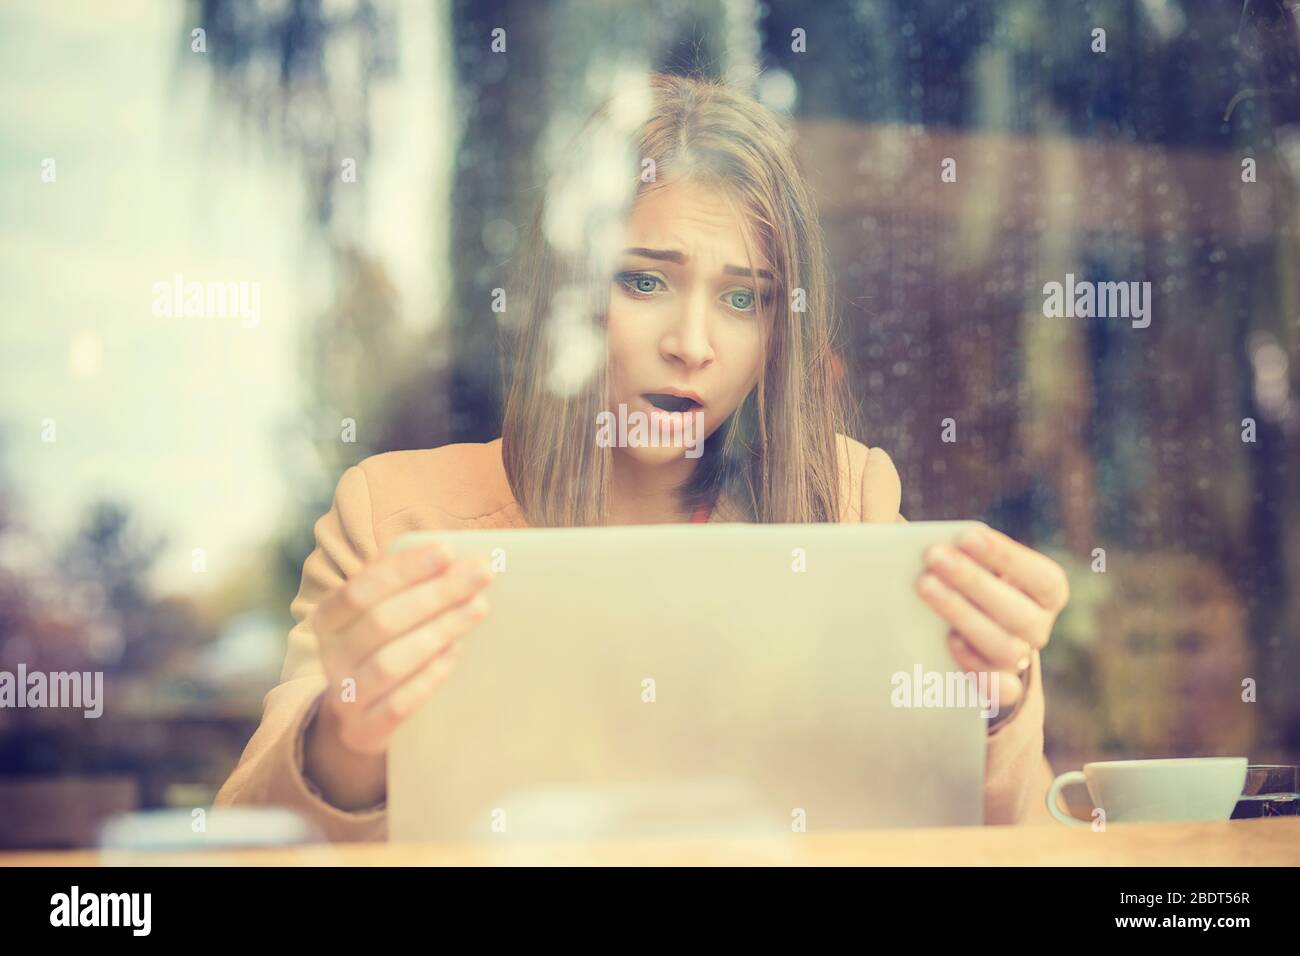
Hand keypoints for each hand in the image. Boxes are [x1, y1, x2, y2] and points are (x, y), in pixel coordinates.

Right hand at [302, 542, 492, 809]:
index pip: (360, 590)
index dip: (403, 569)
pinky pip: (398, 704)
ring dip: (438, 630)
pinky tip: (457, 652)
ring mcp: (345, 698)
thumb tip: (454, 557)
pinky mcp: (366, 732)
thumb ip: (405, 584)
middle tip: (481, 573)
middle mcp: (331, 658)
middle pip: (381, 622)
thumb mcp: (383, 613)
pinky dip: (429, 676)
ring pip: (389, 662)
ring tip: (478, 608)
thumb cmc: (384, 648)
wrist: (359, 718)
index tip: (447, 551)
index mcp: (329, 620)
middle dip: (435, 593)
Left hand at [913, 524, 1068, 719]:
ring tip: (924, 585)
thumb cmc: (968, 581)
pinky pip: (999, 689)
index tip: (967, 535)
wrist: (970, 633)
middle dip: (973, 581)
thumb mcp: (973, 561)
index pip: (1042, 578)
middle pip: (1020, 613)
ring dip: (962, 615)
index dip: (1007, 557)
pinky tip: (949, 641)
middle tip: (933, 556)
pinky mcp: (1001, 688)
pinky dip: (975, 666)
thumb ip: (960, 549)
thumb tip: (919, 536)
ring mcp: (1021, 660)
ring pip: (1005, 648)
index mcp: (1046, 592)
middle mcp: (1038, 627)